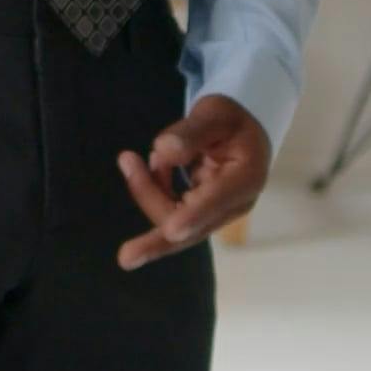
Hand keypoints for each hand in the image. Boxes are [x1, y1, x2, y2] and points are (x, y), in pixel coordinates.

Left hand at [115, 95, 270, 268]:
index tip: (171, 231)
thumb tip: (163, 150)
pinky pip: (170, 212)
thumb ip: (191, 132)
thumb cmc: (231, 119)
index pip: (217, 200)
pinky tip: (151, 164)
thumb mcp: (215, 113)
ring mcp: (215, 212)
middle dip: (156, 239)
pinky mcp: (199, 213)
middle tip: (124, 257)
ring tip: (128, 159)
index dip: (193, 216)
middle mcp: (233, 204)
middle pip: (191, 228)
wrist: (243, 132)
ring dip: (147, 195)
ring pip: (175, 222)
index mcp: (246, 177)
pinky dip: (153, 190)